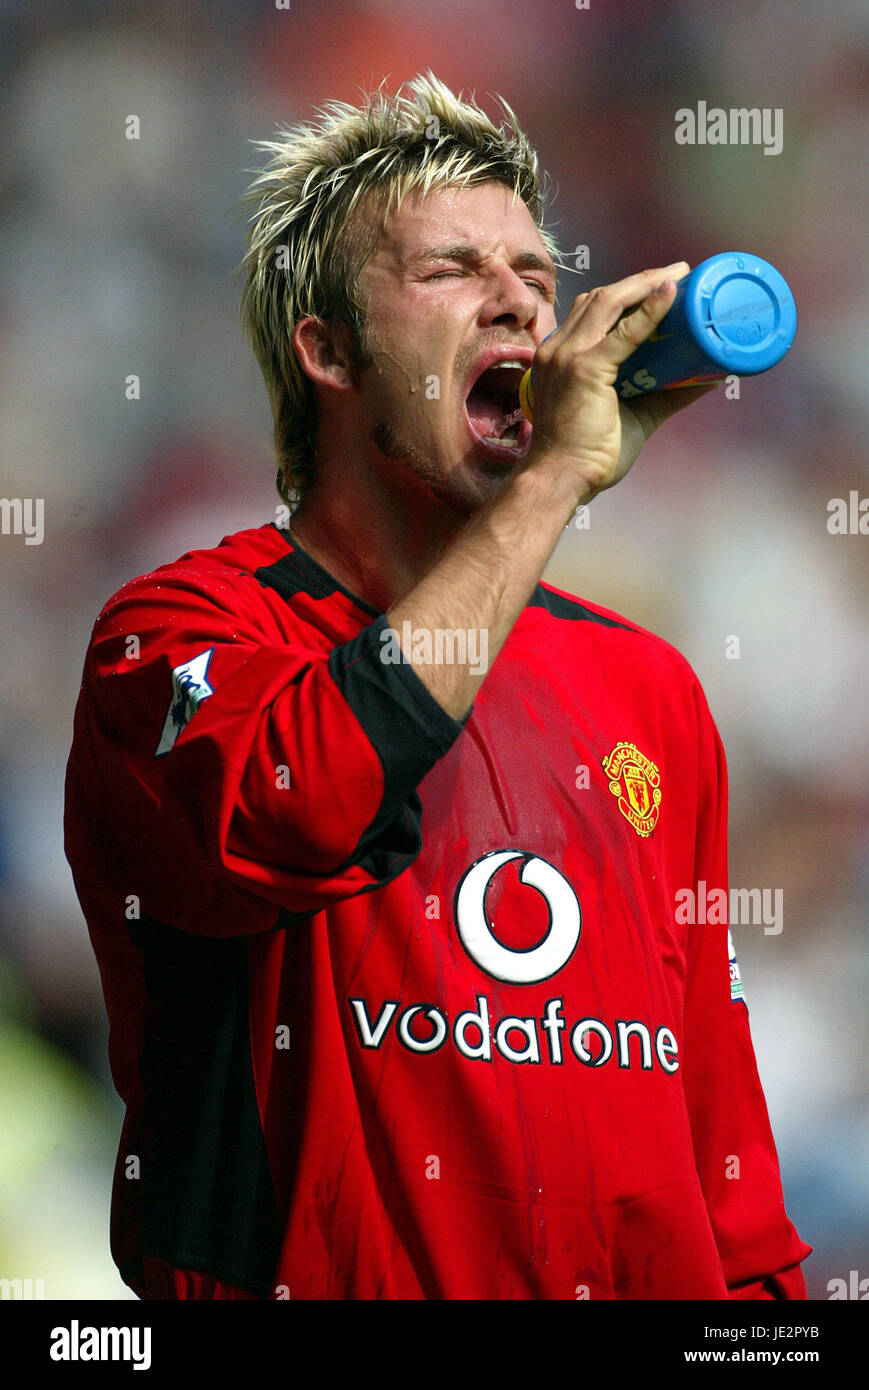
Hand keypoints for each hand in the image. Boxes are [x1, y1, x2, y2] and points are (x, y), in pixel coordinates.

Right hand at [524, 263, 719, 501]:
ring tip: (679, 276)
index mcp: (562, 357)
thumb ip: (665, 396)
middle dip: (642, 279)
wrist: (561, 480)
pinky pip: (623, 333)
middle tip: (680, 272)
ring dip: (646, 283)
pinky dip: (649, 310)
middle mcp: (560, 349)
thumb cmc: (589, 457)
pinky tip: (671, 294)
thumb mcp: (634, 417)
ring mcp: (569, 356)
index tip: (660, 284)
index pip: (593, 310)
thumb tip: (708, 380)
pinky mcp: (584, 369)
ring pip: (609, 301)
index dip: (627, 292)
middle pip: (602, 297)